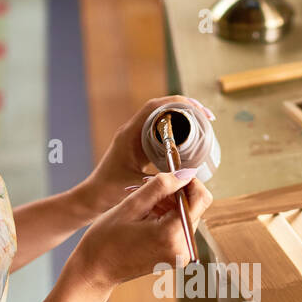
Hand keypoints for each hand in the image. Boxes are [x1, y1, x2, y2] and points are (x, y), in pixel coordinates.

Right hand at [66, 170, 213, 292]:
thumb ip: (160, 186)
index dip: (190, 182)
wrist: (96, 271)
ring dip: (171, 206)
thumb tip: (186, 173)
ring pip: (188, 216)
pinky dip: (169, 218)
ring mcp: (182, 256)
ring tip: (144, 207)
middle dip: (176, 194)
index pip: (201, 198)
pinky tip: (148, 218)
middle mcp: (183, 248)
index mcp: (172, 234)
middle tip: (147, 193)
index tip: (170, 177)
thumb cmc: (106, 239)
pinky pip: (181, 229)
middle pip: (195, 207)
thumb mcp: (131, 205)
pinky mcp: (177, 258)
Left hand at [73, 95, 215, 214]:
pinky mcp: (139, 146)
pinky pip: (161, 130)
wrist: (92, 198)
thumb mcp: (135, 186)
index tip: (200, 112)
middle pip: (163, 107)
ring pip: (163, 118)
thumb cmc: (108, 192)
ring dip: (183, 118)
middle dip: (187, 108)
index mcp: (130, 133)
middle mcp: (132, 130)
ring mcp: (135, 137)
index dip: (180, 104)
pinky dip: (177, 130)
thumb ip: (159, 182)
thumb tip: (189, 175)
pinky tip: (190, 141)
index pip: (156, 107)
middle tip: (208, 119)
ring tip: (204, 126)